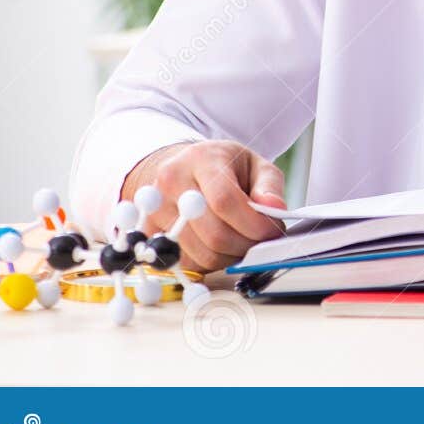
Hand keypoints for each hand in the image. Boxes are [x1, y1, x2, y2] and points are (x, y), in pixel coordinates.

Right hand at [121, 140, 286, 271]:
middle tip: (259, 240)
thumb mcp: (255, 164)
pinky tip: (219, 246)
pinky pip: (186, 264)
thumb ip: (269, 186)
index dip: (253, 223)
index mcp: (200, 160)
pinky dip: (209, 263)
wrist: (183, 168)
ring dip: (229, 256)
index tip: (273, 230)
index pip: (225, 200)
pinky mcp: (149, 235)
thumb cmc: (224, 167)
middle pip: (213, 233)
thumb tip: (275, 208)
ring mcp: (154, 211)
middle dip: (245, 244)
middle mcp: (170, 184)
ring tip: (240, 240)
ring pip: (201, 254)